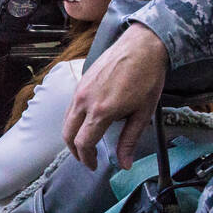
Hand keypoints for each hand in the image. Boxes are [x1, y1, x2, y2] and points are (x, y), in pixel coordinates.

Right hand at [62, 22, 168, 170]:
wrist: (141, 47)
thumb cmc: (146, 78)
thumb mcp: (143, 113)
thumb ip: (129, 140)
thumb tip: (124, 164)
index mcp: (101, 111)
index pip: (83, 143)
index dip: (87, 159)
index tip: (94, 166)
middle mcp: (84, 101)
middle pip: (67, 134)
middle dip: (75, 151)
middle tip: (88, 159)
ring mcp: (80, 90)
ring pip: (66, 120)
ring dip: (72, 136)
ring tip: (86, 143)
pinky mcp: (80, 82)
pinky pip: (70, 107)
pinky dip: (74, 121)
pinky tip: (88, 122)